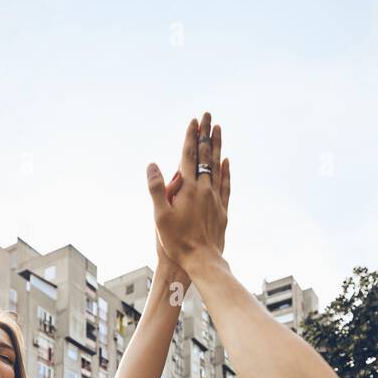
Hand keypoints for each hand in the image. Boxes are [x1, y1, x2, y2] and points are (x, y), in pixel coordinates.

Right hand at [148, 111, 230, 276]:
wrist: (202, 261)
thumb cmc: (177, 242)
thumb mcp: (160, 217)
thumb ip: (157, 189)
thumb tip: (152, 165)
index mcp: (188, 189)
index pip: (189, 156)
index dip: (191, 136)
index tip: (194, 120)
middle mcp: (204, 189)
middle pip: (206, 156)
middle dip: (205, 134)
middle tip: (208, 115)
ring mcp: (215, 198)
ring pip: (218, 166)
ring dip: (217, 146)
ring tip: (218, 129)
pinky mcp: (222, 210)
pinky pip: (225, 185)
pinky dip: (226, 170)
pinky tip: (226, 161)